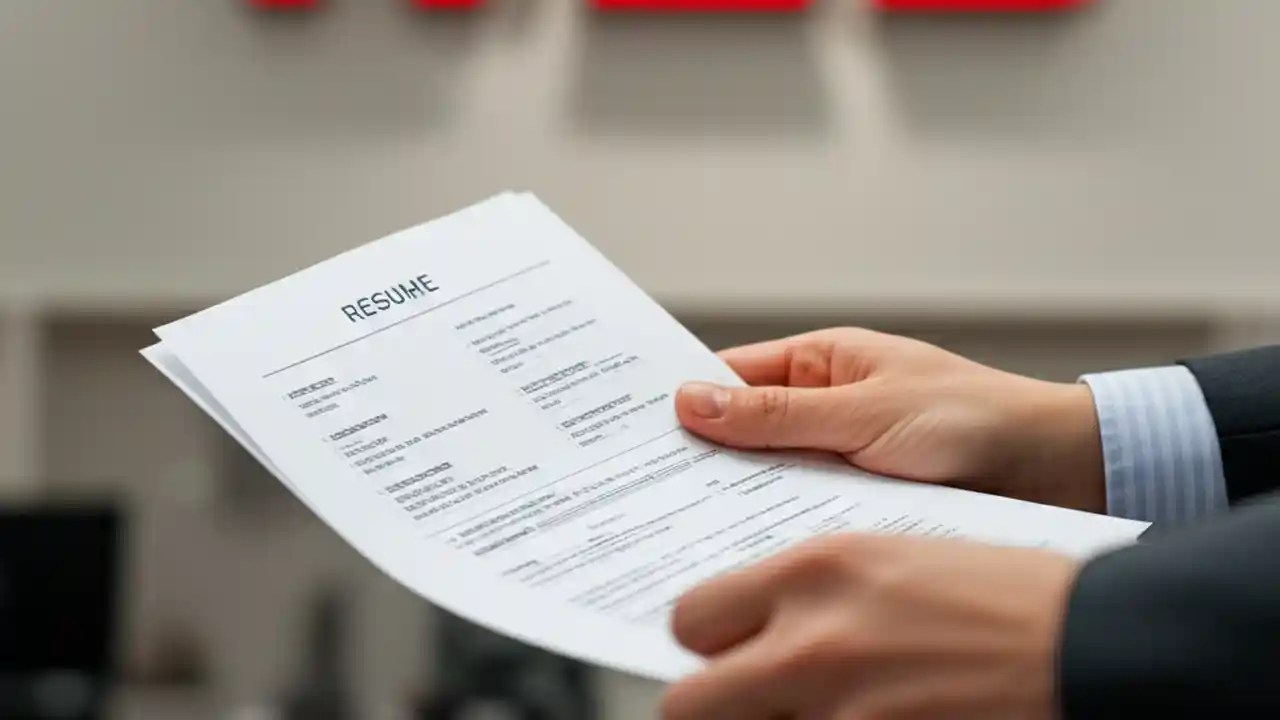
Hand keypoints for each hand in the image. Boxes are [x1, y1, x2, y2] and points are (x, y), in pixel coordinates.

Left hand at [662, 533, 1079, 719]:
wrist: (1088, 642)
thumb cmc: (999, 592)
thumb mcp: (886, 558)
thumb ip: (805, 590)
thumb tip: (753, 626)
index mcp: (813, 571)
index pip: (690, 619)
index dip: (702, 644)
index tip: (720, 651)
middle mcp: (814, 640)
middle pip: (690, 702)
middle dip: (711, 702)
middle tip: (744, 696)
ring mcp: (844, 708)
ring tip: (813, 706)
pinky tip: (861, 718)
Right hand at [676, 327, 1105, 512]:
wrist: (1061, 472)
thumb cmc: (977, 419)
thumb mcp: (865, 413)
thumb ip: (777, 415)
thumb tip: (692, 401)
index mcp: (822, 362)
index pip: (730, 376)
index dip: (681, 400)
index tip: (630, 430)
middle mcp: (824, 408)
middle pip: (741, 433)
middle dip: (699, 458)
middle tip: (642, 489)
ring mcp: (840, 458)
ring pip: (767, 481)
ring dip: (740, 500)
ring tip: (684, 526)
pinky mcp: (860, 505)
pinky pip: (803, 516)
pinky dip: (779, 530)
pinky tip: (752, 554)